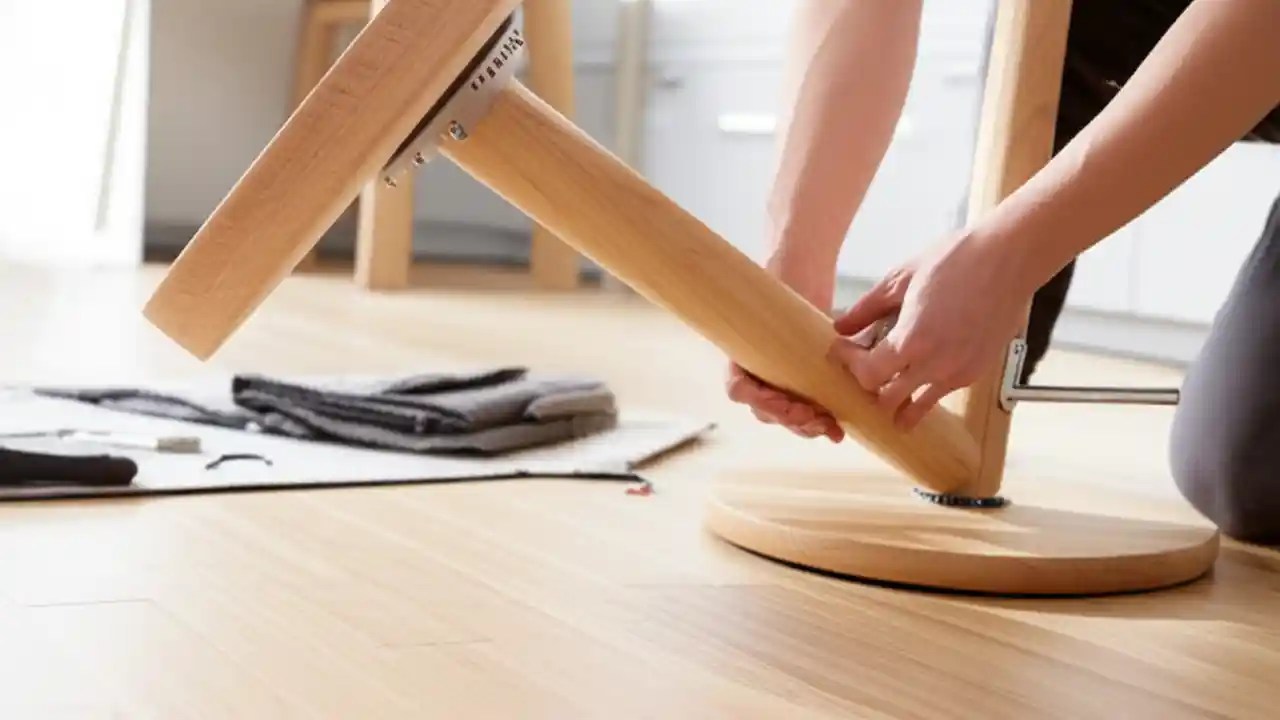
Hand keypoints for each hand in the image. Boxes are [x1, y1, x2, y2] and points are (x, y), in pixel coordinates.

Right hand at [724, 248, 844, 441]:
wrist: (802, 267)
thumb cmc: (784, 276)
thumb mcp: (776, 295)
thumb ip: (778, 320)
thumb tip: (787, 345)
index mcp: (738, 353)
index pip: (738, 389)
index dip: (761, 401)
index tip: (787, 401)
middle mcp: (754, 369)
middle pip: (764, 410)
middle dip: (791, 419)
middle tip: (817, 419)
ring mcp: (777, 377)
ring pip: (784, 416)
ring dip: (806, 426)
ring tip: (832, 427)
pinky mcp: (800, 380)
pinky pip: (803, 410)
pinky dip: (818, 421)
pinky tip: (839, 427)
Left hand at [828, 230, 1035, 429]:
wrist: (1009, 260)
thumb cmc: (956, 261)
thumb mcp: (901, 278)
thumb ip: (867, 308)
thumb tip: (841, 327)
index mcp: (912, 341)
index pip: (867, 375)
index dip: (849, 364)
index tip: (842, 349)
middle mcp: (935, 366)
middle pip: (885, 399)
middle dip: (867, 384)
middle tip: (862, 362)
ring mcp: (957, 373)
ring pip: (913, 407)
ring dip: (894, 398)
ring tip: (885, 380)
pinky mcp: (975, 373)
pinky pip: (938, 395)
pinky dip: (921, 391)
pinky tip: (915, 373)